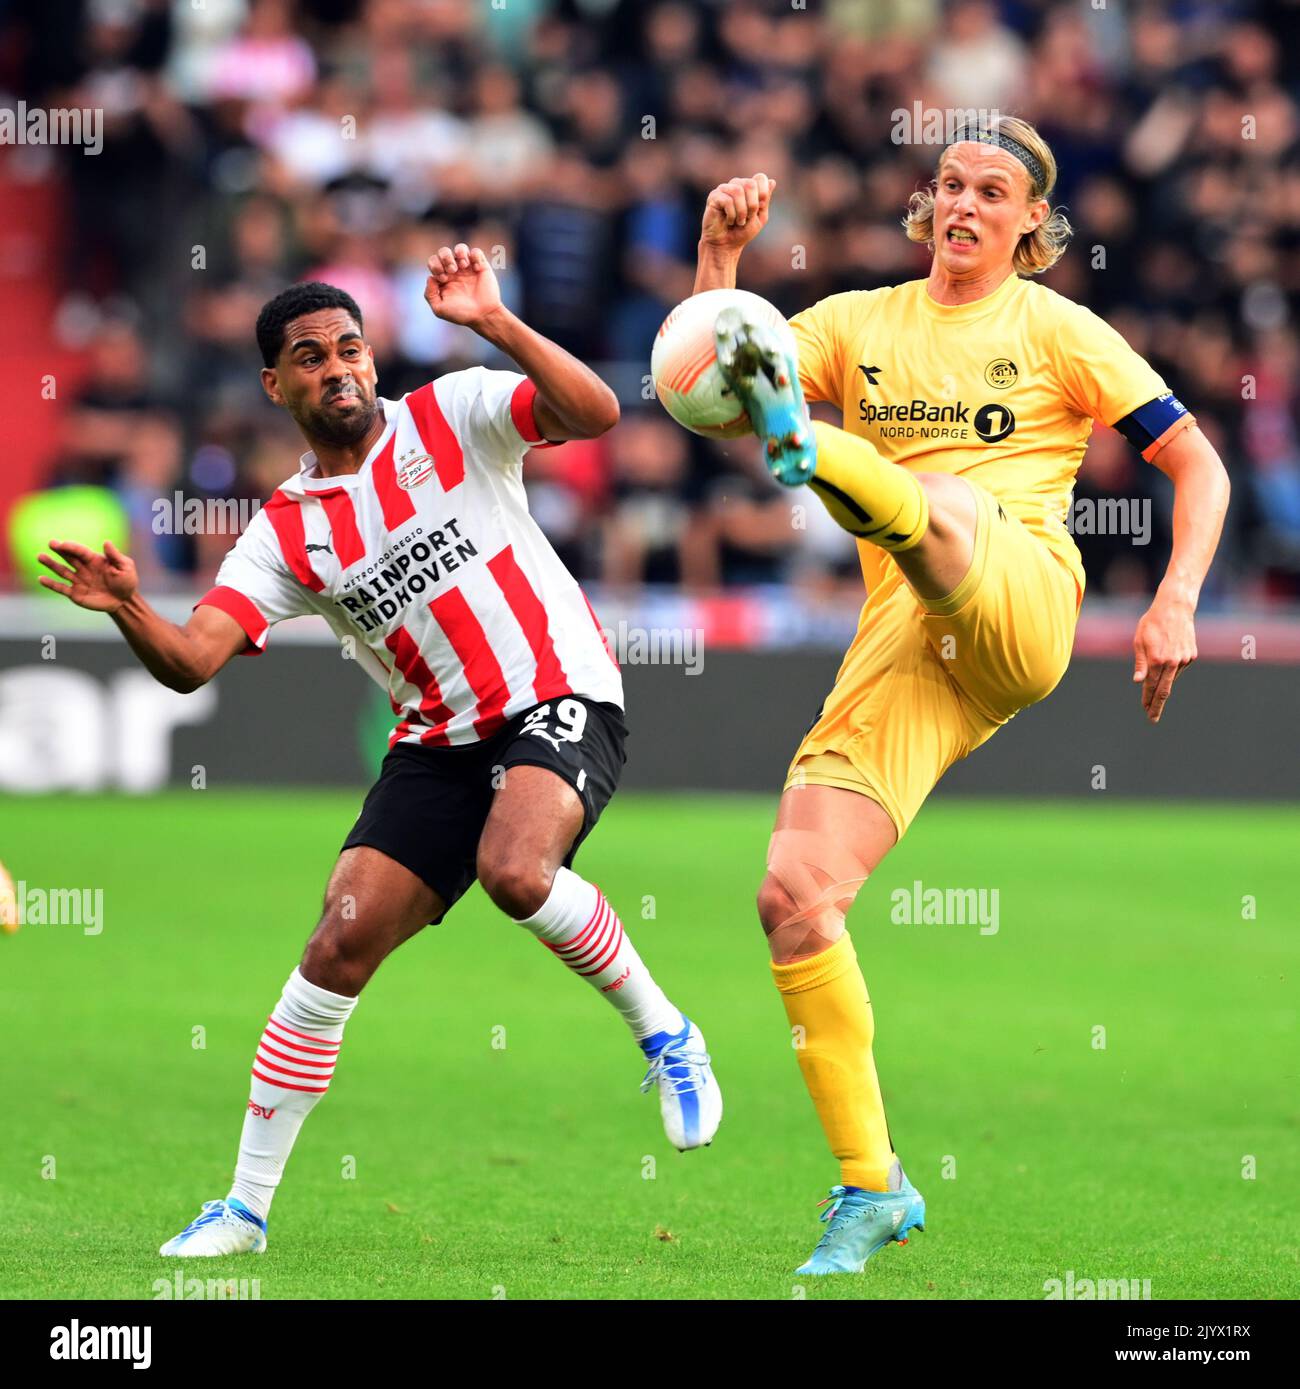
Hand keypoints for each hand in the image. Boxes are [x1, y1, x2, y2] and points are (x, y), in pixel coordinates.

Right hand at [37, 539, 137, 612]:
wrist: (125, 601)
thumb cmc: (126, 581)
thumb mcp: (125, 567)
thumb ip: (115, 556)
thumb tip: (106, 542)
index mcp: (94, 560)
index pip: (81, 551)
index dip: (72, 547)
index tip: (63, 544)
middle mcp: (84, 569)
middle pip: (69, 558)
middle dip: (60, 550)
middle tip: (50, 543)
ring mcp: (78, 581)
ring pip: (62, 571)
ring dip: (51, 564)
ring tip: (40, 557)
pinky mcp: (76, 594)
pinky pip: (61, 588)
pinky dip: (51, 584)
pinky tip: (41, 579)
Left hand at [424, 244, 502, 326]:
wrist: (483, 316)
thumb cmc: (461, 314)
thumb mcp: (439, 309)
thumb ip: (429, 294)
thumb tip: (430, 277)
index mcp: (444, 278)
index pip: (433, 261)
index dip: (435, 266)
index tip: (443, 279)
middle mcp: (455, 271)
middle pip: (444, 251)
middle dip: (445, 258)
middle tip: (452, 270)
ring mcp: (468, 268)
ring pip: (460, 248)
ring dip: (459, 253)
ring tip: (463, 266)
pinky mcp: (482, 266)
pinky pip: (476, 251)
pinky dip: (475, 256)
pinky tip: (476, 269)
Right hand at [701, 173, 776, 253]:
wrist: (725, 245)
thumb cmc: (742, 232)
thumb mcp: (759, 217)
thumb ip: (765, 200)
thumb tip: (772, 181)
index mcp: (748, 188)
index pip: (760, 178)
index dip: (763, 193)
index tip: (760, 208)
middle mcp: (736, 185)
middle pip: (750, 184)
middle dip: (752, 205)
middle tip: (748, 218)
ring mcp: (724, 189)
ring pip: (738, 191)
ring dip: (741, 211)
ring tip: (739, 222)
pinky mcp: (713, 197)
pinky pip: (727, 200)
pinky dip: (732, 214)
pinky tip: (729, 221)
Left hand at [1132, 594, 1196, 722]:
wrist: (1175, 608)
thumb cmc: (1152, 623)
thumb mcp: (1139, 641)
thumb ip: (1140, 663)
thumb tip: (1138, 682)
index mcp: (1157, 660)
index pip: (1151, 686)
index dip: (1147, 700)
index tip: (1145, 712)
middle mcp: (1172, 662)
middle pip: (1164, 690)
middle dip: (1157, 705)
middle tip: (1152, 718)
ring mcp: (1184, 659)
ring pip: (1171, 678)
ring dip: (1163, 681)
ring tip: (1155, 671)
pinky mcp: (1192, 656)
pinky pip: (1178, 668)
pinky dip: (1171, 668)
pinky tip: (1167, 657)